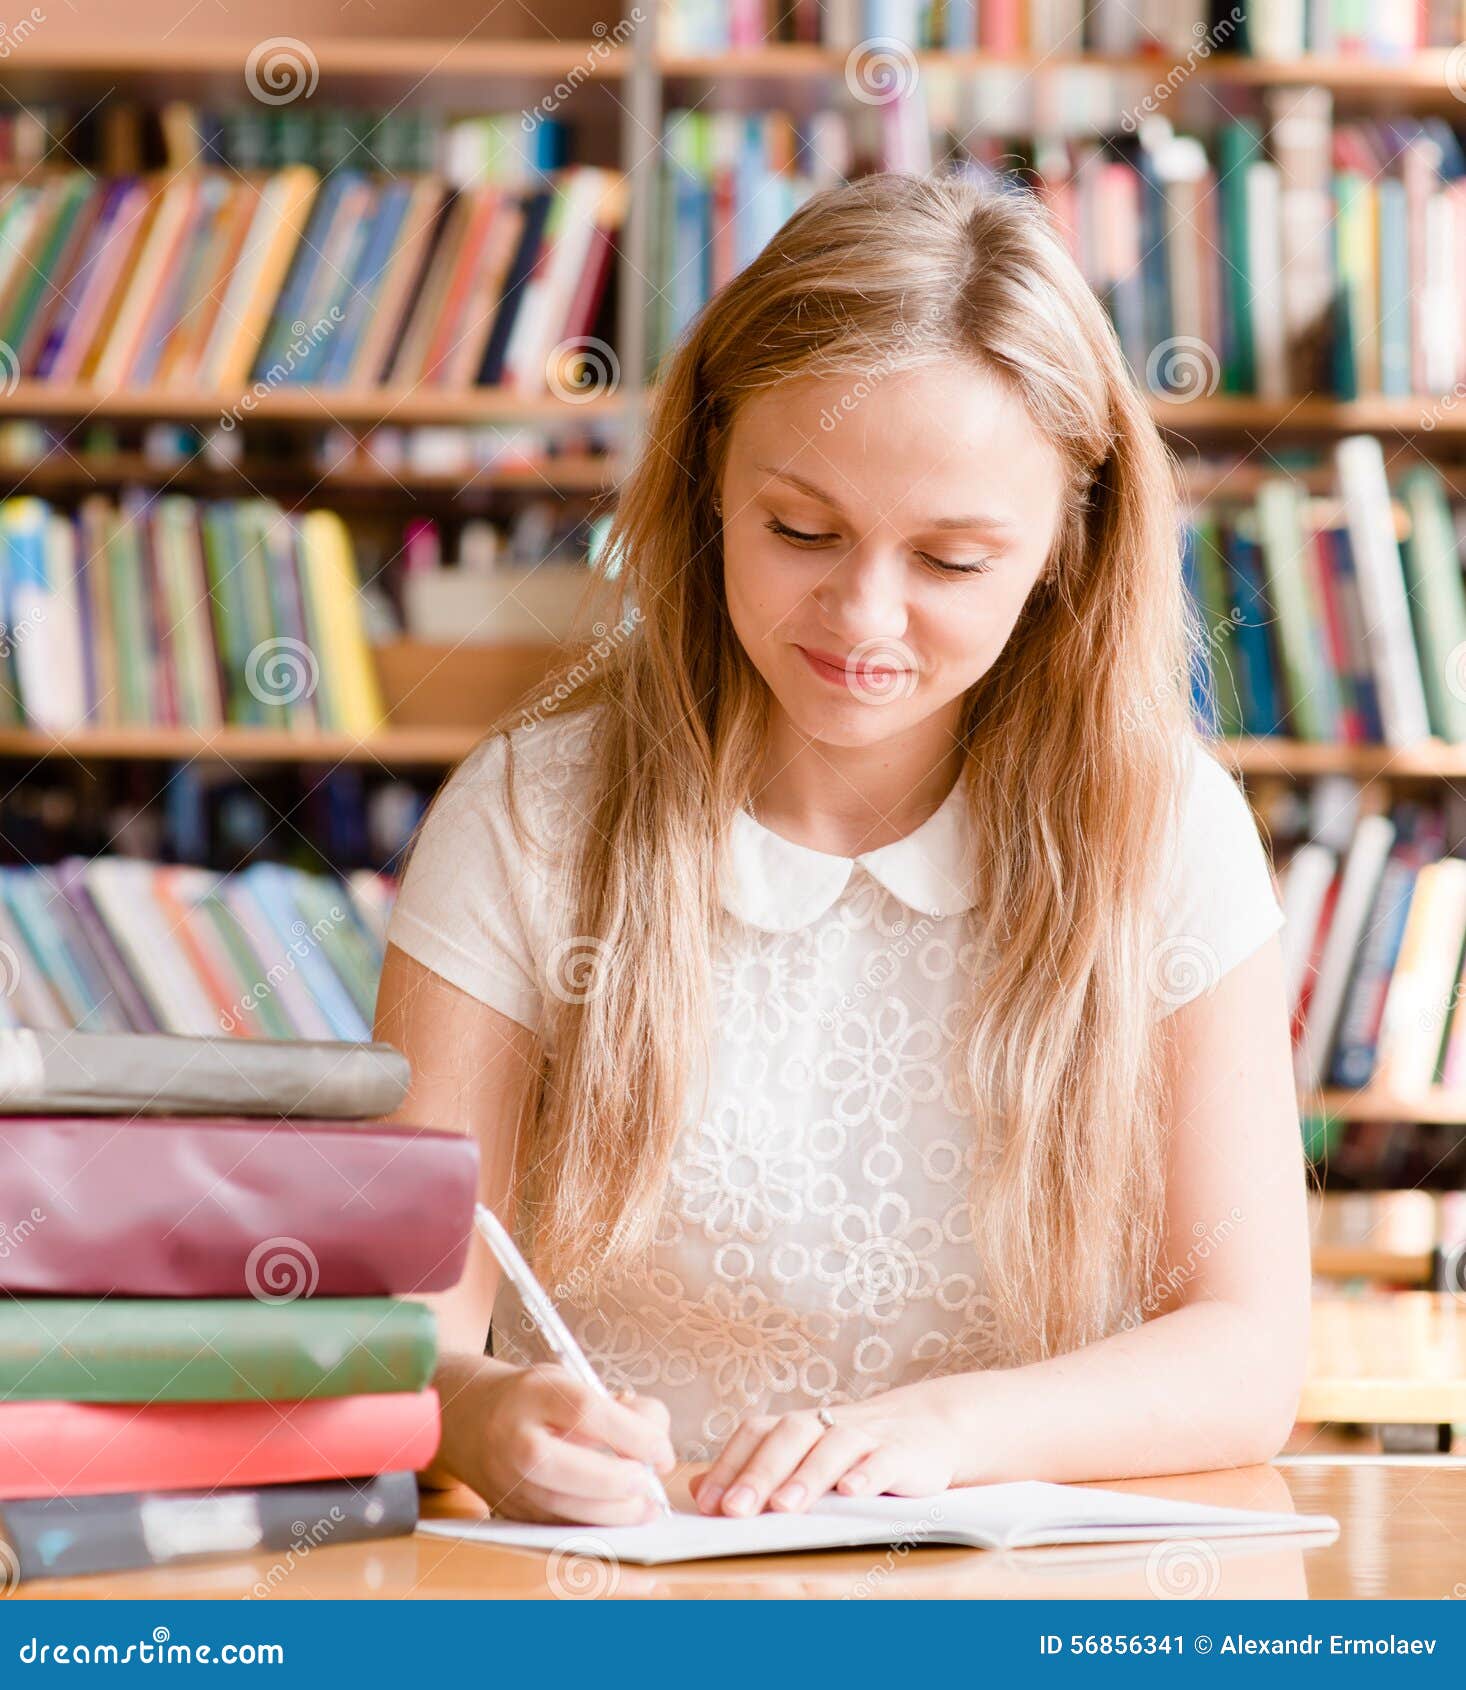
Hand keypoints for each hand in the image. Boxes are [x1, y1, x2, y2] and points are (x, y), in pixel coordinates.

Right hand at [435, 1358, 675, 1523]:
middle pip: (577, 1470)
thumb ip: (619, 1407)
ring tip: (643, 1505)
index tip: (663, 1451)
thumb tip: (657, 1439)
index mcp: (534, 1395)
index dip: (635, 1435)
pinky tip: (617, 1514)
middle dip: (625, 1481)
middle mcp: (517, 1441)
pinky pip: (562, 1528)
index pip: (589, 1413)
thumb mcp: (571, 1381)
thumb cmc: (533, 1398)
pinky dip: (596, 1526)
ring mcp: (512, 1483)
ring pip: (570, 1510)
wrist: (467, 1420)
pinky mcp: (514, 1513)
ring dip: (618, 1513)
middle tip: (650, 1480)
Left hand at [690, 1394, 962, 1516]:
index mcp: (798, 1426)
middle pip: (788, 1436)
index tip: (708, 1504)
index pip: (756, 1434)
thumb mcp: (804, 1455)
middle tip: (734, 1510)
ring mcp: (866, 1436)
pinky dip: (867, 1473)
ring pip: (832, 1446)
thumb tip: (697, 1489)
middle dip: (759, 1472)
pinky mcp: (902, 1452)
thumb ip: (754, 1469)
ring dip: (807, 1475)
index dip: (730, 1465)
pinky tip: (850, 1492)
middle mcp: (827, 1423)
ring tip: (784, 1507)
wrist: (929, 1427)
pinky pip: (883, 1459)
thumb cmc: (854, 1450)